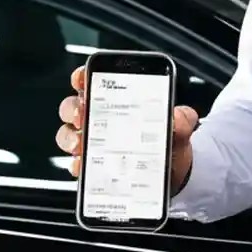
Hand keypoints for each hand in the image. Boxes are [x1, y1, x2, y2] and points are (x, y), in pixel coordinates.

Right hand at [56, 65, 201, 195]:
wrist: (176, 175)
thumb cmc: (170, 143)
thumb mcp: (179, 128)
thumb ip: (182, 119)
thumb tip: (179, 116)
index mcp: (118, 101)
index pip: (94, 81)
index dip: (83, 77)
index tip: (82, 79)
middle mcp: (100, 120)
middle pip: (73, 107)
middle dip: (74, 108)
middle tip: (83, 115)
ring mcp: (94, 144)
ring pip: (68, 135)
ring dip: (71, 137)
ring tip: (82, 143)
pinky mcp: (93, 168)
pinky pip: (76, 165)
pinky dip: (78, 165)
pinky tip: (85, 166)